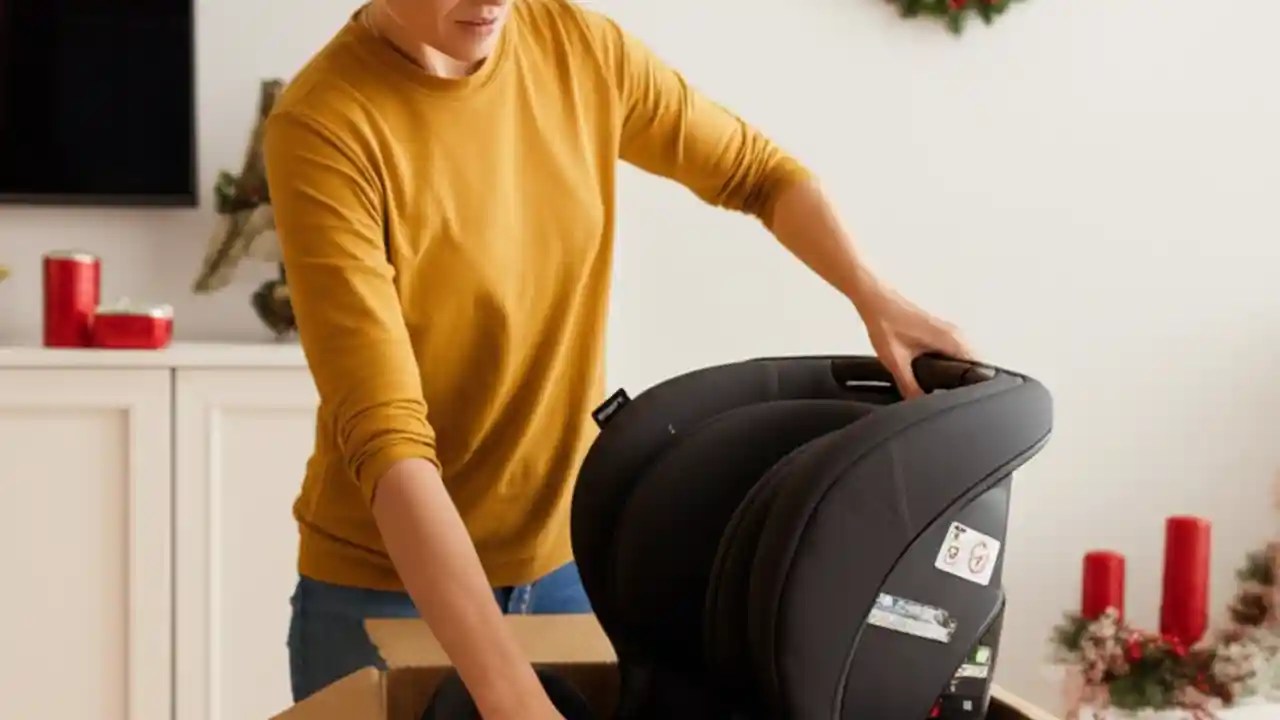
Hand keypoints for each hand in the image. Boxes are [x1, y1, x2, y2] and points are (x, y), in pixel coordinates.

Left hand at [854, 281, 974, 398]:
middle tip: (956, 401)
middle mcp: (956, 335)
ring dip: (960, 374)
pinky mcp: (941, 332)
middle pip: (976, 366)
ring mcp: (950, 332)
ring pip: (967, 359)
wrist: (875, 299)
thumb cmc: (884, 321)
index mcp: (951, 340)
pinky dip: (951, 365)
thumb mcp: (895, 361)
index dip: (976, 387)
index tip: (969, 402)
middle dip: (968, 383)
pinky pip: (956, 353)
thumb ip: (910, 386)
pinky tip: (938, 376)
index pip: (980, 368)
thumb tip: (919, 406)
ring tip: (947, 390)